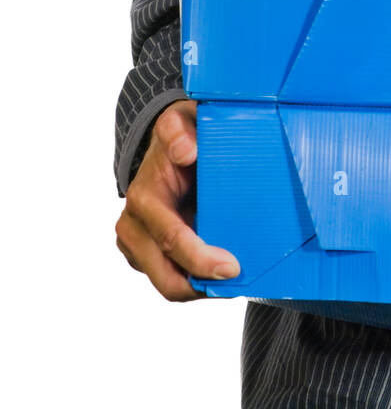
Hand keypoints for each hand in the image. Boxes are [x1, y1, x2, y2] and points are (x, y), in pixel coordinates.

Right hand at [115, 100, 239, 300]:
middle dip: (202, 283)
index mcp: (144, 197)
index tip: (231, 267)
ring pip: (168, 284)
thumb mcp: (181, 120)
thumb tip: (186, 151)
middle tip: (239, 281)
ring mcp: (137, 244)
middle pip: (166, 274)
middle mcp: (134, 225)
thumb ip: (179, 130)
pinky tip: (221, 275)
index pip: (170, 238)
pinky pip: (171, 278)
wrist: (168, 145)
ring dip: (201, 288)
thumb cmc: (181, 134)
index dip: (199, 259)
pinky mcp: (144, 254)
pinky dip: (196, 283)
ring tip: (235, 283)